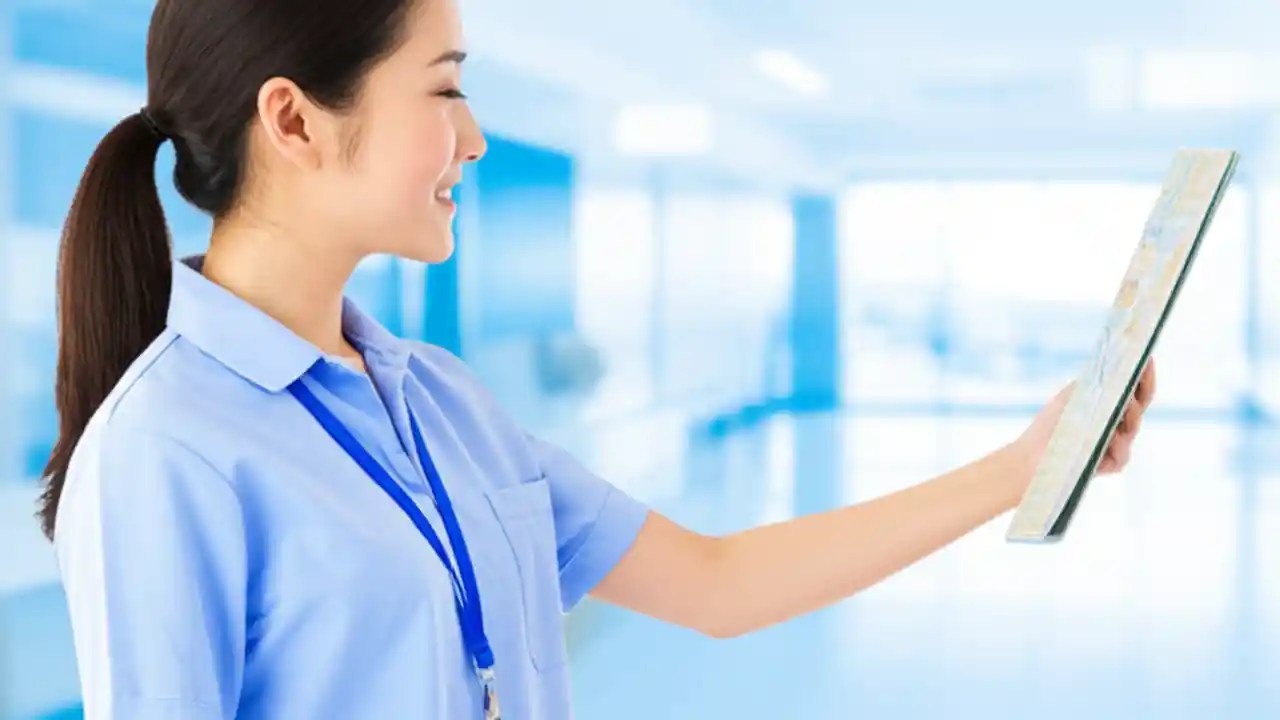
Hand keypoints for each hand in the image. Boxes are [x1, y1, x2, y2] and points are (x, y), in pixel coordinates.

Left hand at [1008, 358, 1157, 490]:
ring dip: (1128, 417)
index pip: (1137, 391)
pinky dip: (1116, 446)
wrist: (1034, 453)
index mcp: (1112, 407)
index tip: (1146, 358)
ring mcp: (1117, 446)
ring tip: (1124, 406)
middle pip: (1139, 408)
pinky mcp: (1111, 464)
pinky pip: (1122, 455)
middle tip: (1136, 380)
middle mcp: (1119, 426)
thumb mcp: (1074, 396)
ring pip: (1132, 430)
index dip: (1145, 375)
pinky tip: (1111, 439)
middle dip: (1138, 393)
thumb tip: (1119, 368)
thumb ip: (1097, 384)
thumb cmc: (1053, 423)